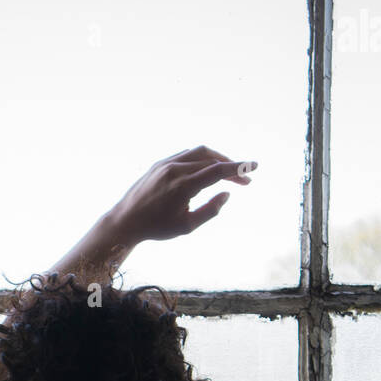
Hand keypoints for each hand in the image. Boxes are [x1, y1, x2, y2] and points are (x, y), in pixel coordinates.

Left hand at [107, 145, 256, 244]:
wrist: (126, 220)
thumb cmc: (157, 228)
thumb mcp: (187, 226)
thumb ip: (211, 210)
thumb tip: (227, 193)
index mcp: (184, 186)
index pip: (218, 171)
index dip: (239, 168)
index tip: (254, 166)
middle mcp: (175, 169)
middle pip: (212, 159)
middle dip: (231, 168)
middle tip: (243, 180)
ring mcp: (166, 163)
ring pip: (199, 152)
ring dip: (217, 159)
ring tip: (227, 173)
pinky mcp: (160, 163)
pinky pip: (186, 154)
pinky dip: (201, 159)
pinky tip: (207, 169)